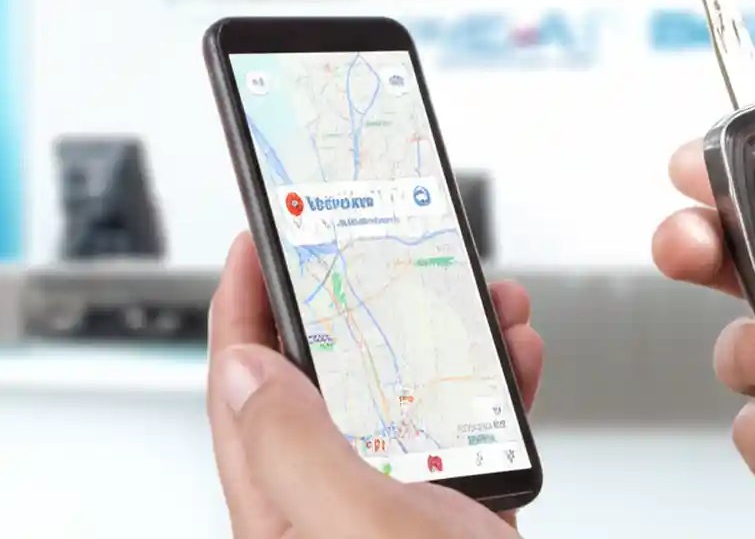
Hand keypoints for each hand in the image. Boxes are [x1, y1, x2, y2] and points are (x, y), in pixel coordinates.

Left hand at [206, 233, 542, 537]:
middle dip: (366, 306)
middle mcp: (333, 501)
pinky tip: (514, 361)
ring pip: (407, 396)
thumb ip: (291, 447)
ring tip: (484, 304)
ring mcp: (399, 504)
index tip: (253, 243)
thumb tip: (241, 370)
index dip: (242, 310)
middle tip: (384, 252)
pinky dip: (493, 387)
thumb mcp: (356, 525)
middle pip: (330, 380)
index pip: (242, 394)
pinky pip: (467, 428)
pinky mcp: (458, 509)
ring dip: (447, 339)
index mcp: (285, 510)